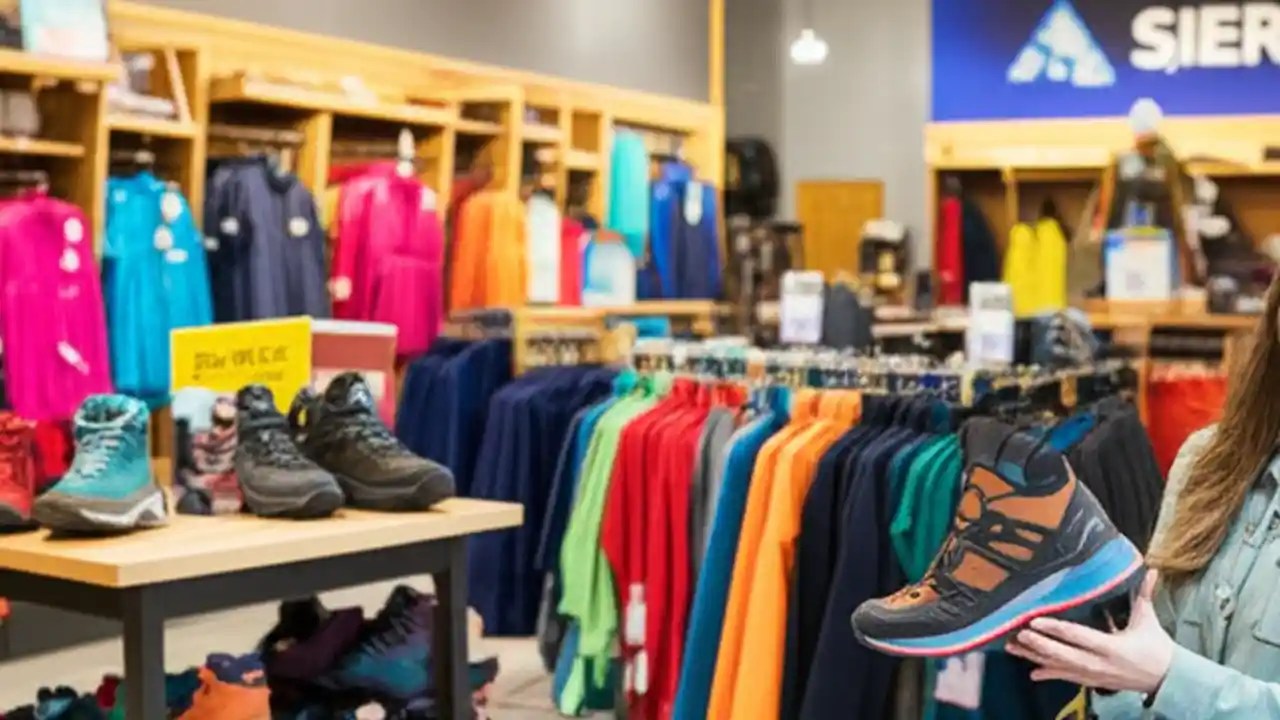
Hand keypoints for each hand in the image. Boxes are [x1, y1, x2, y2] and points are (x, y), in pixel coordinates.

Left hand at [1006, 570, 1173, 694]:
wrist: (1165, 679)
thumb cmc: (1156, 647)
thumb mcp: (1148, 620)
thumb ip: (1144, 595)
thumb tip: (1149, 569)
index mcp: (1112, 647)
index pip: (1078, 636)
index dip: (1055, 629)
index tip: (1034, 621)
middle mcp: (1099, 663)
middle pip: (1063, 654)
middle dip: (1039, 644)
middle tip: (1017, 633)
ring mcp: (1094, 675)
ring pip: (1060, 667)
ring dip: (1035, 657)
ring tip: (1012, 647)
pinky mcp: (1092, 682)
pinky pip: (1067, 677)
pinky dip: (1049, 674)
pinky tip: (1032, 672)